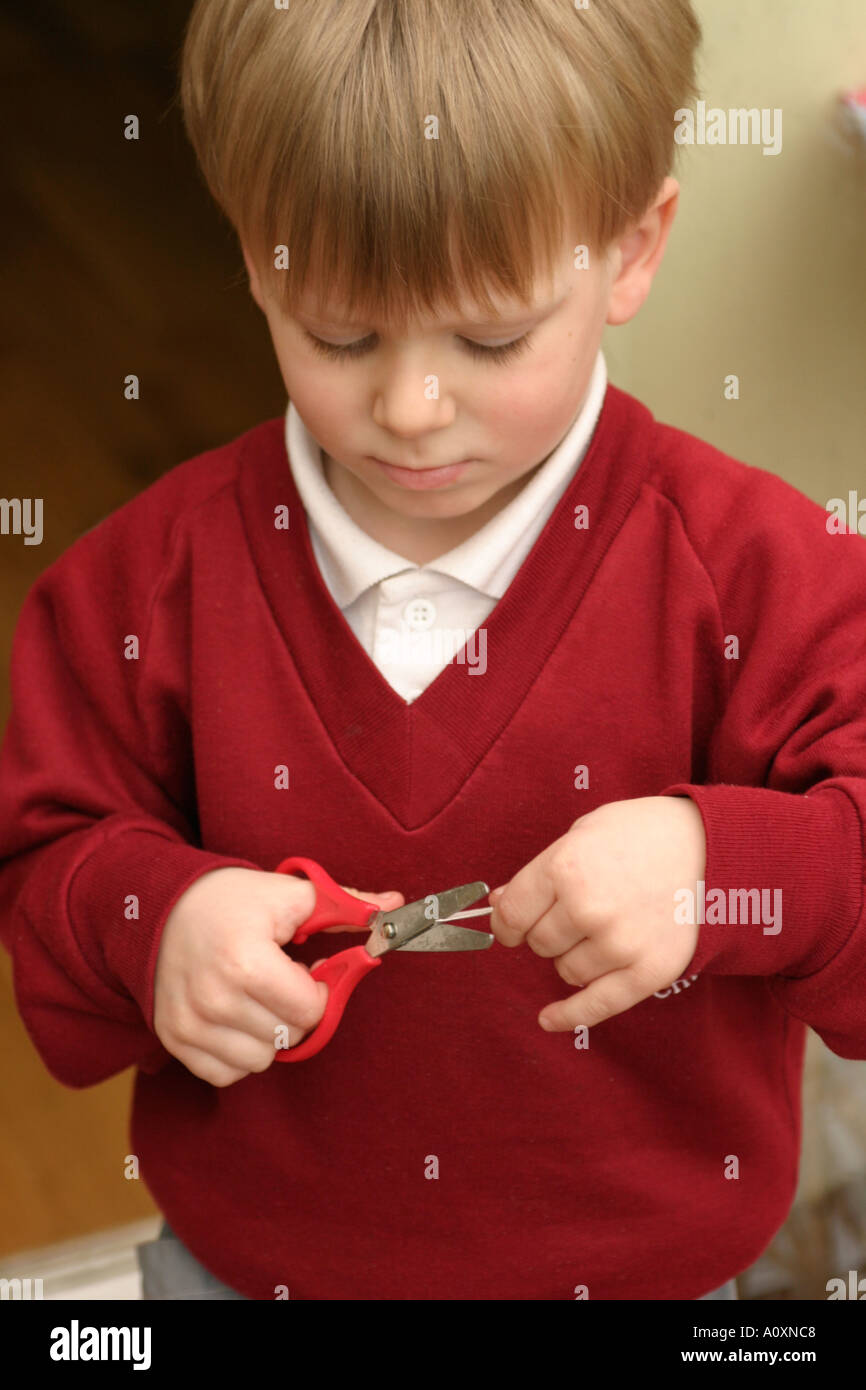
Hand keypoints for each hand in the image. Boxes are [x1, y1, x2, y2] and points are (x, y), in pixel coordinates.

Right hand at [153, 867, 403, 1086]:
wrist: (162, 906)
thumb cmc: (230, 899)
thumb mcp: (290, 894)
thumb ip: (346, 905)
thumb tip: (396, 908)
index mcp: (245, 962)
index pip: (309, 1011)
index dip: (316, 989)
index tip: (303, 968)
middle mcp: (213, 999)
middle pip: (288, 1038)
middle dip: (294, 1011)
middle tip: (278, 980)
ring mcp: (189, 1024)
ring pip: (260, 1061)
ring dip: (268, 1034)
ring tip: (255, 998)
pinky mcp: (173, 1039)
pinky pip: (226, 1074)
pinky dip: (238, 1053)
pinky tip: (234, 1018)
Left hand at [487, 797, 704, 1030]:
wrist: (713, 848)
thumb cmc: (643, 834)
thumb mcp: (584, 834)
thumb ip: (540, 872)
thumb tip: (498, 905)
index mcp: (566, 867)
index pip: (512, 915)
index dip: (507, 922)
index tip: (512, 924)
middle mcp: (588, 909)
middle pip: (539, 944)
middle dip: (548, 931)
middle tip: (576, 911)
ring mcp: (619, 944)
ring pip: (566, 971)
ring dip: (572, 956)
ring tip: (602, 927)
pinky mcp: (648, 972)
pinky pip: (595, 1005)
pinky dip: (567, 1015)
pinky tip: (547, 1020)